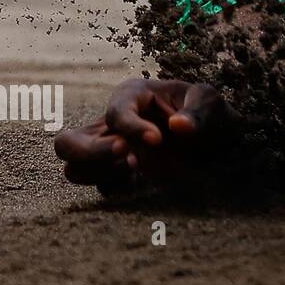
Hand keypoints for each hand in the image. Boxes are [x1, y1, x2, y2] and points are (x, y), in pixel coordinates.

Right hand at [54, 79, 233, 188]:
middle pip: (67, 143)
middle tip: (130, 159)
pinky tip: (144, 183)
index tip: (158, 140)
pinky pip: (102, 188)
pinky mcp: (119, 174)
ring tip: (138, 169)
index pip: (115, 113)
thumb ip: (198, 112)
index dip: (131, 128)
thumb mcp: (210, 102)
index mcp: (131, 95)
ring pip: (75, 169)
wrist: (217, 135)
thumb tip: (178, 127)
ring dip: (101, 174)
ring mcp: (110, 151)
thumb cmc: (208, 110)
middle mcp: (111, 123)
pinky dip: (118, 189)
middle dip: (91, 154)